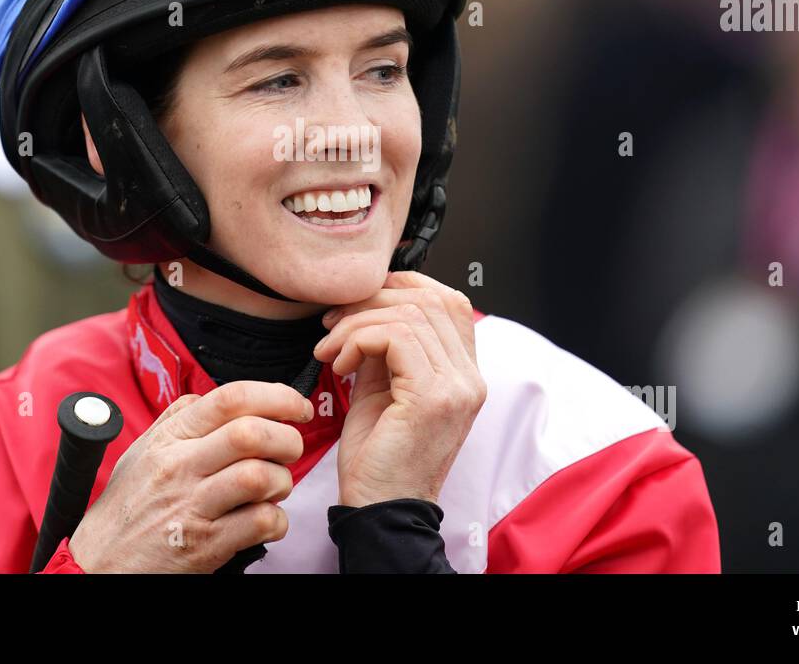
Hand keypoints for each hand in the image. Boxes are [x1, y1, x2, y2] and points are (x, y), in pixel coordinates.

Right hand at [68, 381, 313, 571]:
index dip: (276, 396)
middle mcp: (180, 467)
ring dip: (282, 481)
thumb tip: (221, 399)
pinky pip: (261, 522)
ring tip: (274, 488)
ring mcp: (192, 507)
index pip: (230, 398)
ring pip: (260, 476)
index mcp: (169, 438)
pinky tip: (266, 520)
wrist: (98, 563)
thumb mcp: (142, 451)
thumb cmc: (126, 507)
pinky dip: (277, 520)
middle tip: (289, 450)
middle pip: (252, 434)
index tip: (297, 406)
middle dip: (287, 439)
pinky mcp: (205, 546)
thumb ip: (179, 419)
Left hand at [313, 271, 485, 507]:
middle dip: (370, 301)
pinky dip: (358, 340)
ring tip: (330, 350)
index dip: (402, 286)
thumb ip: (385, 348)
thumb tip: (365, 309)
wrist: (380, 511)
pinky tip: (339, 365)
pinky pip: (394, 338)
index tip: (359, 301)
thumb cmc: (378, 460)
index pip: (448, 301)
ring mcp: (456, 387)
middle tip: (332, 322)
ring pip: (407, 314)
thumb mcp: (381, 389)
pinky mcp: (433, 398)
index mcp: (463, 375)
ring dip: (355, 324)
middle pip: (428, 299)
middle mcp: (469, 379)